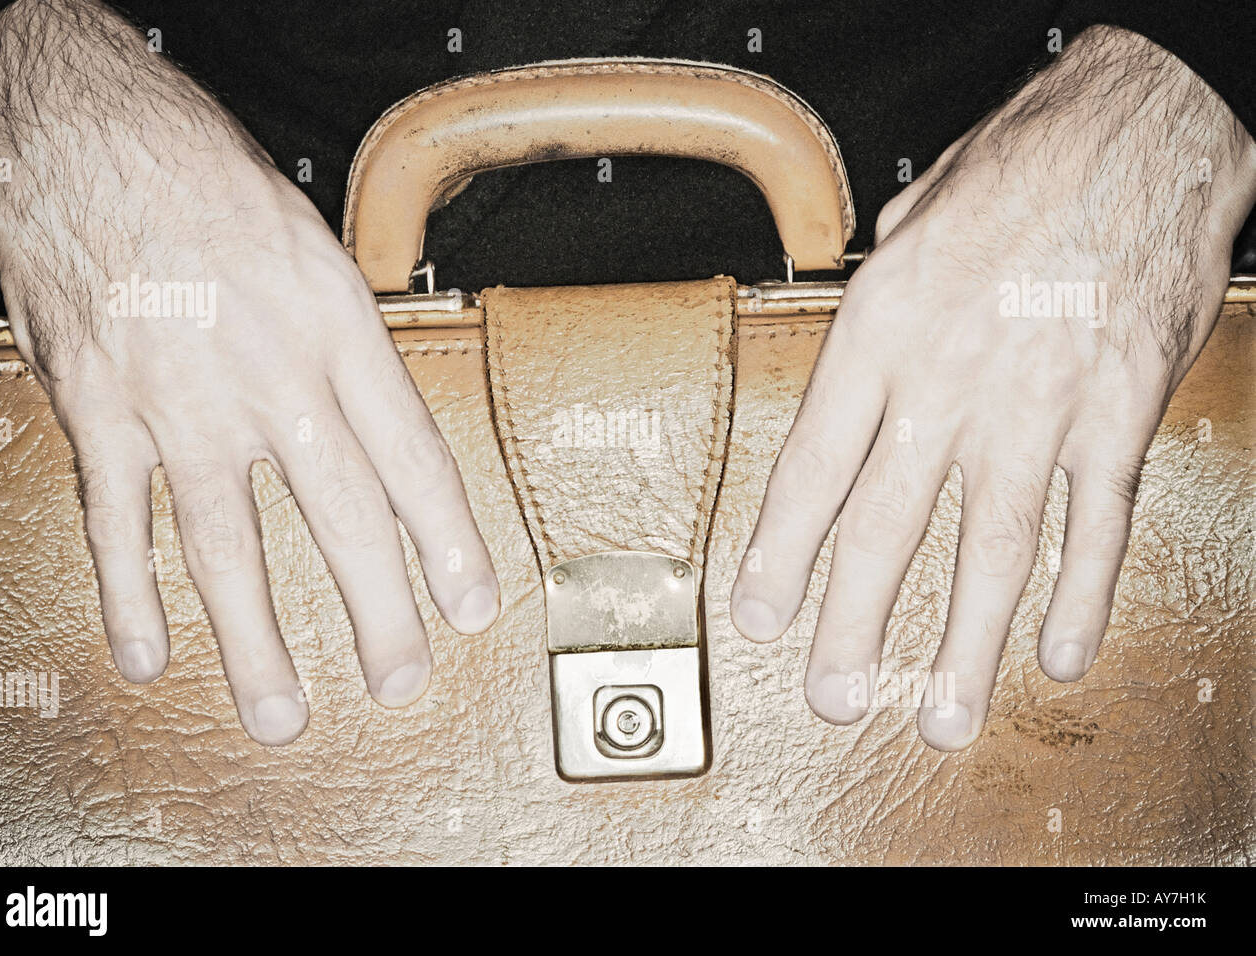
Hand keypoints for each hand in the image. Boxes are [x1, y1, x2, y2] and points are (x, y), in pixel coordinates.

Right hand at [0, 0, 499, 743]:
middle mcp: (268, 373)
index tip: (472, 603)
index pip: (412, 455)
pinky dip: (129, 596)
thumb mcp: (314, 246)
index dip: (449, 540)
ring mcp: (180, 401)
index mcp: (335, 327)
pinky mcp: (102, 410)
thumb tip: (375, 421)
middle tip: (401, 680)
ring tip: (283, 712)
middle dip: (378, 613)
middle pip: (340, 517)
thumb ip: (347, 342)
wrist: (83, 134)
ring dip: (258, 641)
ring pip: (228, 546)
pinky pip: (118, 522)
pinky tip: (148, 653)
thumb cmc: (204, 178)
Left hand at [731, 26, 1255, 749]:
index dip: (781, 553)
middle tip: (832, 698)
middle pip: (887, 529)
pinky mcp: (1119, 412)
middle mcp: (951, 378)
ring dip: (963, 646)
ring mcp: (1041, 404)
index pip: (813, 466)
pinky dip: (1080, 596)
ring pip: (991, 550)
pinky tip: (1057, 651)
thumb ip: (873, 311)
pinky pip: (1097, 524)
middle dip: (854, 626)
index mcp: (883, 328)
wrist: (1147, 126)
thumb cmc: (1022, 165)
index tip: (761, 614)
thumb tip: (851, 373)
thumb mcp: (907, 221)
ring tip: (942, 718)